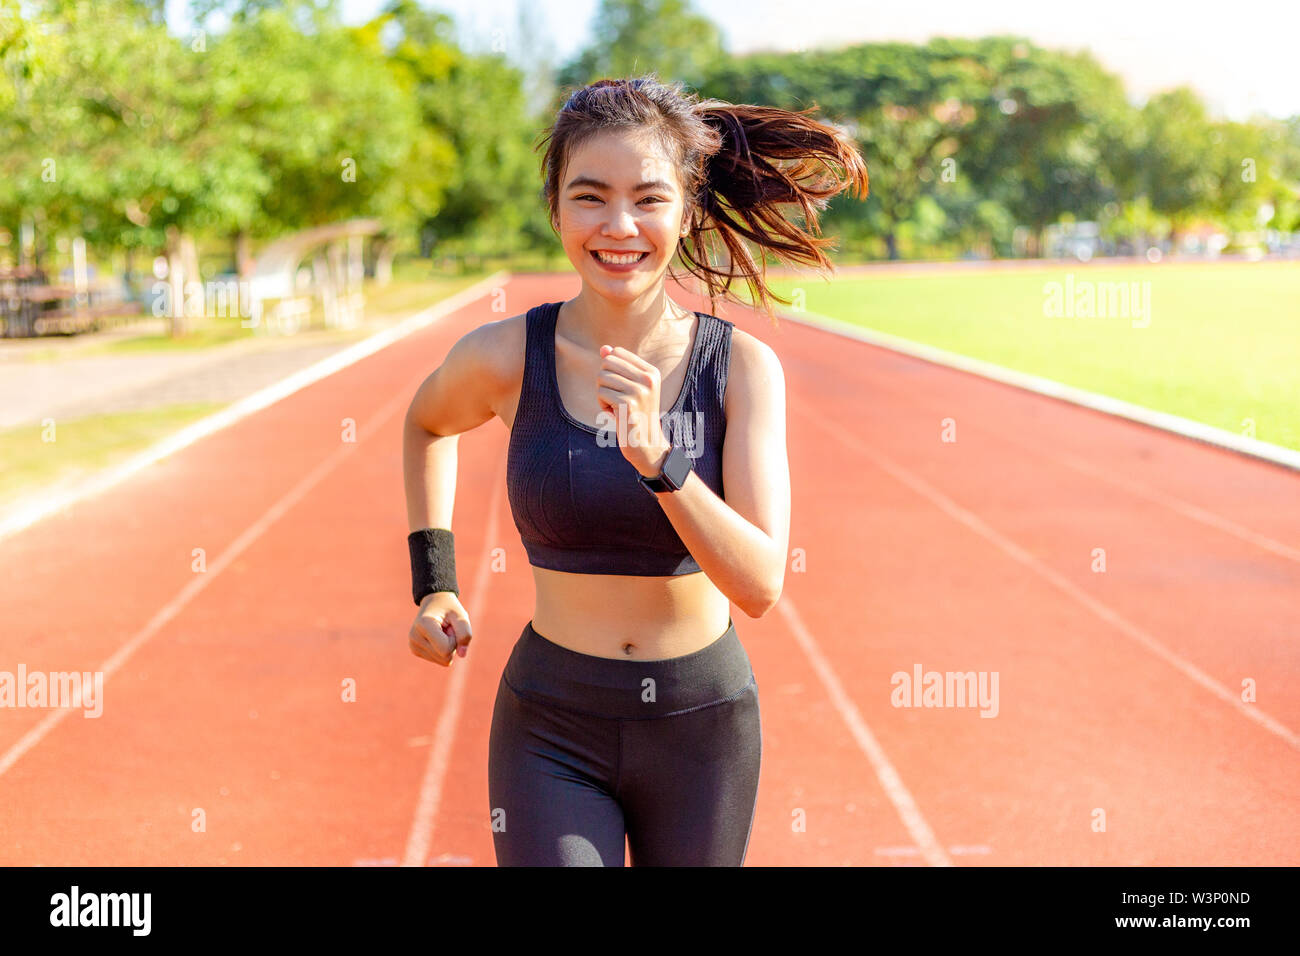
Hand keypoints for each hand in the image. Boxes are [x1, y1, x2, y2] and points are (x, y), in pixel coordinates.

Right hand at [409, 591, 471, 666]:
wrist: (434, 602)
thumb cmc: (449, 609)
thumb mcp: (461, 615)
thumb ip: (465, 633)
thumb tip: (462, 655)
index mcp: (423, 625)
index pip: (446, 650)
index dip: (455, 640)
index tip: (450, 626)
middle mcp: (414, 637)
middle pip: (445, 657)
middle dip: (452, 644)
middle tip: (447, 628)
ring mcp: (413, 645)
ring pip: (443, 661)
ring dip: (449, 647)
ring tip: (442, 632)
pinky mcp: (415, 651)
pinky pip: (439, 660)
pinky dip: (443, 650)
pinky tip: (438, 638)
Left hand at [596, 344, 670, 476]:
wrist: (647, 445)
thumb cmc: (635, 415)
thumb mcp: (630, 388)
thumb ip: (618, 367)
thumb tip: (604, 348)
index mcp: (651, 372)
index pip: (617, 352)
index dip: (610, 369)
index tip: (621, 387)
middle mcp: (648, 379)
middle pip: (607, 363)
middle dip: (604, 380)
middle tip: (615, 397)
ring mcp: (639, 391)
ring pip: (601, 378)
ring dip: (603, 394)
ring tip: (617, 407)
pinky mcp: (627, 403)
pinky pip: (601, 393)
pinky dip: (602, 405)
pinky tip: (615, 415)